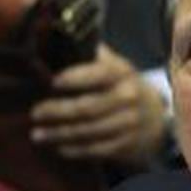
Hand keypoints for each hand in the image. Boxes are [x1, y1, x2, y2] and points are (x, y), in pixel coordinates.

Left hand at [30, 44, 167, 165]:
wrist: (155, 115)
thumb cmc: (121, 85)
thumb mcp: (114, 64)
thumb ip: (89, 54)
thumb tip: (53, 40)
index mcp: (121, 73)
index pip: (98, 74)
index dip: (74, 78)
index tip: (51, 82)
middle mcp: (127, 97)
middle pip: (88, 107)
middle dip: (58, 111)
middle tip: (35, 113)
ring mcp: (128, 123)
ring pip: (89, 131)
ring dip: (60, 134)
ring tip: (37, 134)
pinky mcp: (126, 144)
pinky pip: (96, 149)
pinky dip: (75, 150)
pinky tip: (58, 147)